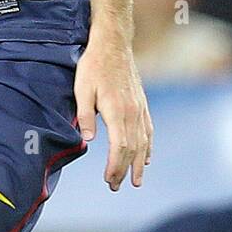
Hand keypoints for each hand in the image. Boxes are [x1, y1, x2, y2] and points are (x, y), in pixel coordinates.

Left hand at [74, 31, 152, 190]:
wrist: (113, 44)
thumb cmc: (93, 66)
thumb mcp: (82, 89)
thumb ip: (85, 115)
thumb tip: (88, 140)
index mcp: (117, 111)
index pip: (119, 147)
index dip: (115, 166)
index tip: (109, 180)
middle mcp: (133, 112)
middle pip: (132, 150)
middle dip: (125, 171)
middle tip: (116, 187)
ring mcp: (140, 109)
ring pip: (143, 143)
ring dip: (139, 164)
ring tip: (136, 181)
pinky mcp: (142, 104)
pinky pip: (149, 131)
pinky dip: (149, 147)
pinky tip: (147, 158)